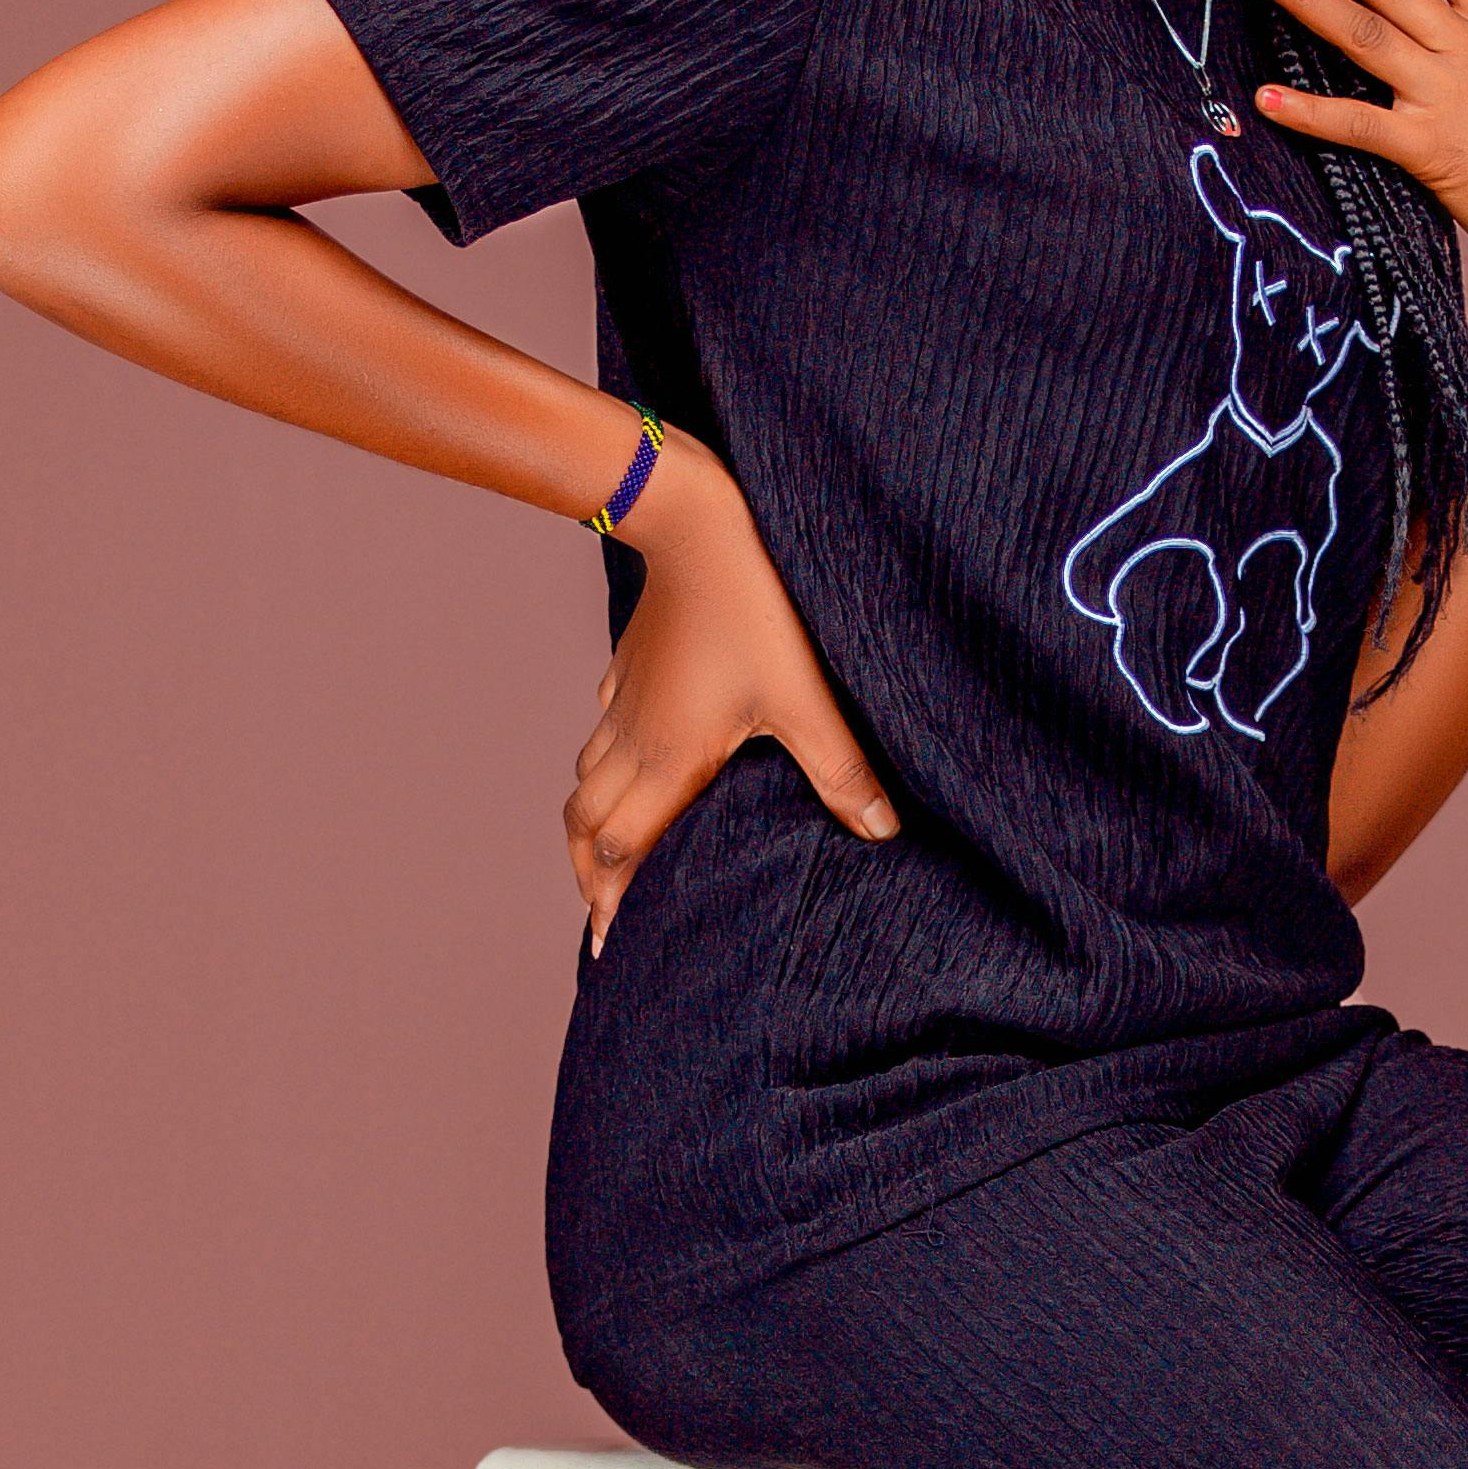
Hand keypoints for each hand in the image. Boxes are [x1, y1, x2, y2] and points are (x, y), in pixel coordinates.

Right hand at [564, 433, 897, 955]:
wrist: (696, 525)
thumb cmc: (753, 612)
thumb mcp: (808, 700)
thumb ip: (841, 773)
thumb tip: (882, 833)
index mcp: (669, 761)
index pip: (619, 848)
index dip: (610, 899)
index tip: (607, 943)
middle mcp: (634, 740)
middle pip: (584, 826)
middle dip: (589, 875)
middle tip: (602, 913)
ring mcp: (625, 702)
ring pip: (586, 779)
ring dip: (591, 824)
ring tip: (608, 853)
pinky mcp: (629, 667)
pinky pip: (603, 730)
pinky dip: (606, 764)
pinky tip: (630, 760)